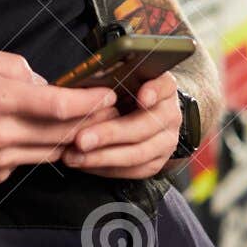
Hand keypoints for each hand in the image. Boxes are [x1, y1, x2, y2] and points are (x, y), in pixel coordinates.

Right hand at [0, 46, 117, 184]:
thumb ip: (14, 66)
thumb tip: (41, 82)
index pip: (58, 106)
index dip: (89, 102)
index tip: (106, 95)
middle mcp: (2, 134)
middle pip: (62, 133)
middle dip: (91, 121)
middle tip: (109, 110)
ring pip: (50, 152)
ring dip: (72, 139)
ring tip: (87, 124)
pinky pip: (27, 161)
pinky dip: (39, 149)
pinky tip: (42, 136)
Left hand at [60, 75, 180, 178]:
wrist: (144, 112)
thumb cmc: (126, 90)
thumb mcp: (122, 76)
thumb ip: (112, 75)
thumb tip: (88, 79)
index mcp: (164, 87)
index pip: (164, 86)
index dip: (153, 92)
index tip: (141, 97)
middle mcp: (170, 114)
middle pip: (143, 126)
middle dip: (109, 134)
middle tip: (81, 139)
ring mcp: (166, 140)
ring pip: (137, 153)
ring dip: (103, 157)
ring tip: (76, 156)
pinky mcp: (157, 162)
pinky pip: (132, 170)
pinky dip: (105, 168)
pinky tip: (85, 163)